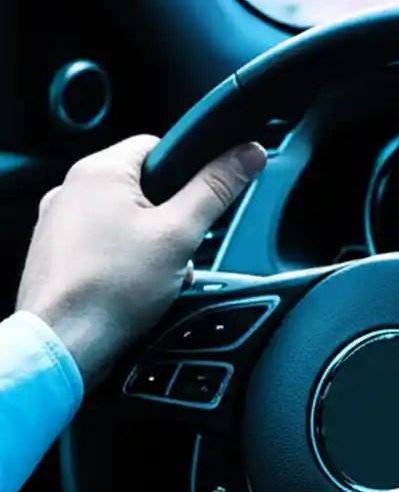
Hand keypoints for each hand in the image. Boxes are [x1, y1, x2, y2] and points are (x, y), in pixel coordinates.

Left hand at [17, 135, 265, 385]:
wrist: (63, 346)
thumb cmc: (110, 290)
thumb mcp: (180, 233)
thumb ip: (217, 188)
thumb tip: (248, 153)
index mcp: (98, 172)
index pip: (159, 146)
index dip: (190, 172)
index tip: (202, 200)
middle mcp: (70, 190)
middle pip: (145, 186)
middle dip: (172, 218)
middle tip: (178, 247)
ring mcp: (58, 223)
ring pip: (126, 218)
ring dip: (151, 242)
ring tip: (155, 274)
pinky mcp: (56, 253)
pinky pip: (105, 243)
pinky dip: (125, 260)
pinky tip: (134, 286)